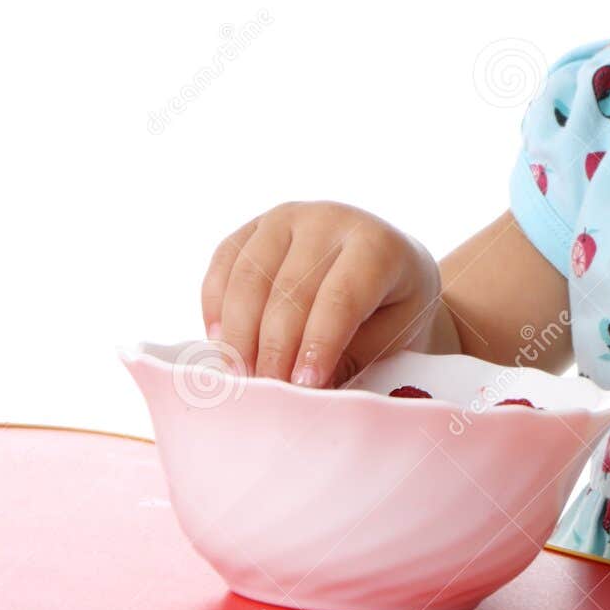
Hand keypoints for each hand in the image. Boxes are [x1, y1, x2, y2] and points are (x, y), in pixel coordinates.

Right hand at [200, 201, 444, 388]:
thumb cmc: (393, 304)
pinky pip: (224, 261)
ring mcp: (289, 217)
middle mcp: (330, 219)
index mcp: (376, 245)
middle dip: (275, 349)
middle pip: (289, 290)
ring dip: (239, 333)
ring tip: (243, 377)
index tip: (304, 385)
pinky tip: (222, 342)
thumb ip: (352, 358)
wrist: (387, 259)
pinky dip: (216, 305)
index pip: (340, 296)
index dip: (319, 343)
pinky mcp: (256, 225)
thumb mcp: (392, 334)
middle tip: (269, 392)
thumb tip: (304, 392)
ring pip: (249, 276)